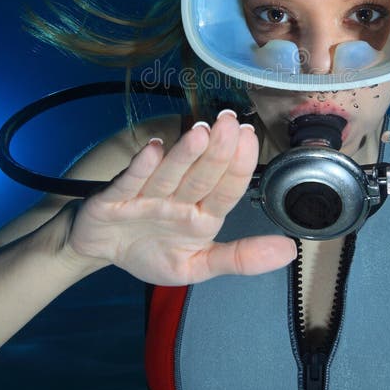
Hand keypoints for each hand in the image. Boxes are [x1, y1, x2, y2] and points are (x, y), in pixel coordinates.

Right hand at [67, 111, 296, 283]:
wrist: (100, 248)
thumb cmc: (151, 250)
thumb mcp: (196, 266)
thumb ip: (240, 259)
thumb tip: (289, 251)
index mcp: (202, 214)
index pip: (227, 189)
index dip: (239, 165)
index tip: (251, 138)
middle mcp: (178, 198)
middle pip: (202, 174)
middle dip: (218, 150)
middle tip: (231, 123)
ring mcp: (146, 194)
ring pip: (170, 172)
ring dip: (184, 154)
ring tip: (200, 132)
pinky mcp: (115, 197)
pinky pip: (131, 180)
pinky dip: (141, 167)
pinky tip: (154, 149)